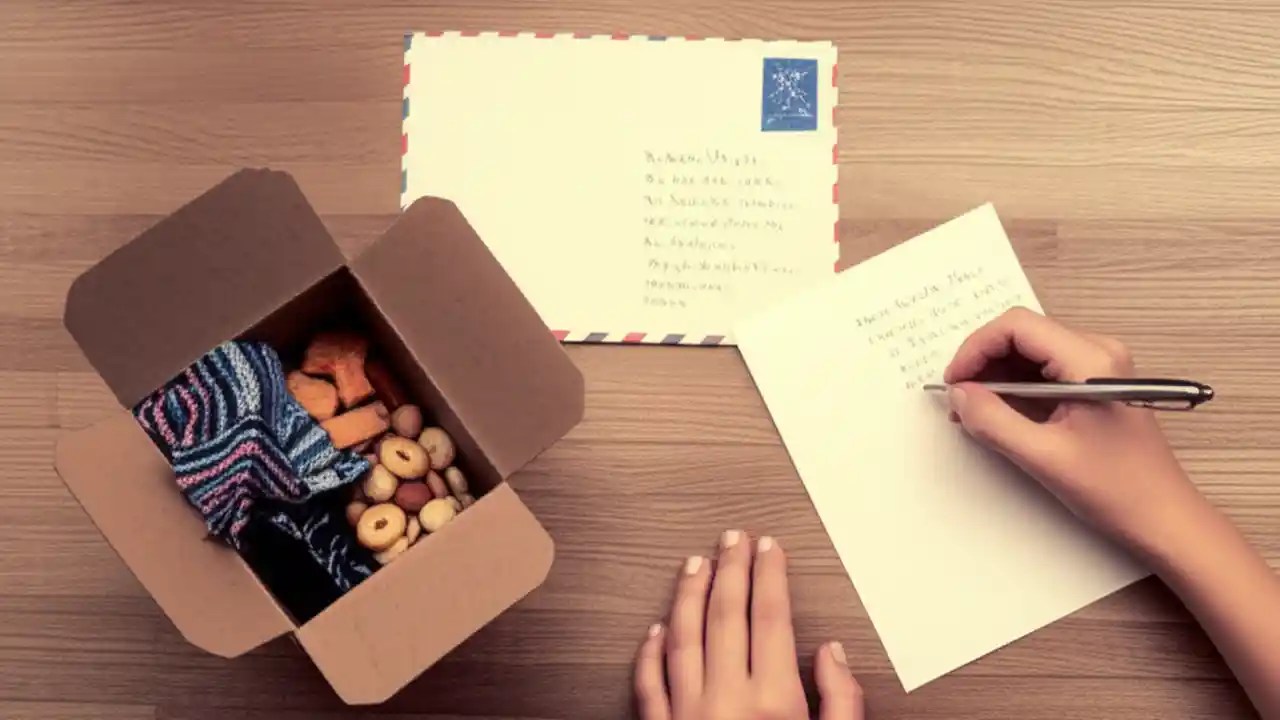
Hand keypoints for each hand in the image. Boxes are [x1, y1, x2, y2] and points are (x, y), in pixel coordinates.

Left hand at [634, 531, 862, 719]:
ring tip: (696, 564)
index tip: (769, 548)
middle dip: (731, 570)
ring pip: (682, 639)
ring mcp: (687, 716)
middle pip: (726, 616)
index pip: (771, 618)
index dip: (770, 575)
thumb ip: (841, 702)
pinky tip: (656, 629)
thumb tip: (832, 655)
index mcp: (773, 703)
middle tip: (732, 538)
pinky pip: (649, 685)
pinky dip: (650, 653)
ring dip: (689, 596)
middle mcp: (726, 702)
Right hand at [943, 307, 1207, 557]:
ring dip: (997, 375)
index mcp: (1091, 360)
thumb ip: (994, 421)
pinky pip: (1044, 370)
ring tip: (974, 411)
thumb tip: (958, 395)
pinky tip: (999, 414)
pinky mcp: (1095, 383)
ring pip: (1030, 352)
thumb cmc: (1117, 489)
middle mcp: (1098, 352)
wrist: (1164, 516)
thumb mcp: (1044, 457)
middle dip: (983, 362)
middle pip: (1022, 335)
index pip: (1017, 326)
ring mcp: (1099, 366)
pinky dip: (1016, 387)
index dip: (976, 348)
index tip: (954, 383)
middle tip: (959, 400)